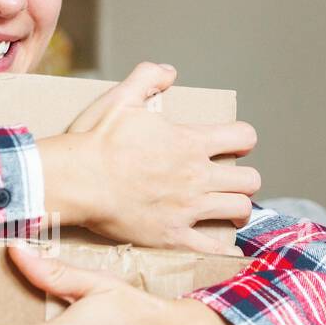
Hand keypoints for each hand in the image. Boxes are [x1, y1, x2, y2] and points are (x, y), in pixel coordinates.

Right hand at [37, 61, 259, 255]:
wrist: (76, 180)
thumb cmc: (95, 141)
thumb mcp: (121, 98)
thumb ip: (147, 77)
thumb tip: (168, 71)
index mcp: (189, 142)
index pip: (242, 137)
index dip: (243, 139)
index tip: (236, 145)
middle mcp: (196, 175)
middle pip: (249, 179)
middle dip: (245, 179)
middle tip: (232, 182)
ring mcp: (187, 208)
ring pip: (239, 209)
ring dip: (238, 210)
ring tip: (231, 212)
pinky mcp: (171, 236)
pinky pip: (210, 249)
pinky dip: (223, 252)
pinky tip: (228, 253)